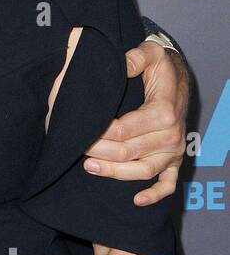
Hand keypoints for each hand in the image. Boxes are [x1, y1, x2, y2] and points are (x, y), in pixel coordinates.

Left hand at [83, 39, 188, 204]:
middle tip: (76, 148)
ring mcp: (173, 151)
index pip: (123, 131)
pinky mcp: (174, 160)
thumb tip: (121, 64)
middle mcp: (171, 135)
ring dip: (115, 173)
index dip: (99, 134)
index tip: (80, 131)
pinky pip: (168, 183)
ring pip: (142, 171)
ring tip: (90, 167)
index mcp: (162, 113)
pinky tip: (137, 200)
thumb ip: (136, 57)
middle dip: (99, 152)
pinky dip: (155, 195)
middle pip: (128, 153)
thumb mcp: (151, 54)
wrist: (179, 79)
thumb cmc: (161, 68)